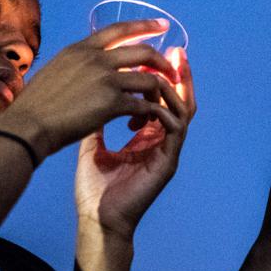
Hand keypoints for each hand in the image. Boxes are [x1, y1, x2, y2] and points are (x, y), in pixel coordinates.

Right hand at [0, 20, 178, 159]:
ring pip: (149, 79)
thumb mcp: (53, 72)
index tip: (163, 24)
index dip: (144, 26)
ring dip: (160, 93)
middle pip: (144, 51)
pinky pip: (144, 104)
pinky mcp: (111, 102)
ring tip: (161, 104)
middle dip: (163, 62)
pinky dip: (152, 112)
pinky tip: (150, 120)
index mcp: (80, 49)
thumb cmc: (33, 107)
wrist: (25, 127)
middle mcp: (95, 59)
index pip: (118, 30)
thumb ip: (73, 66)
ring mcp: (105, 79)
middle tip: (172, 74)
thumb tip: (80, 68)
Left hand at [75, 48, 195, 238]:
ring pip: (183, 113)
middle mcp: (161, 142)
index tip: (157, 54)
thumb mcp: (92, 145)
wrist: (96, 219)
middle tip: (177, 51)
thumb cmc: (94, 189)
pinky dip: (170, 113)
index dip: (161, 77)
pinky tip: (160, 99)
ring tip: (177, 66)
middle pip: (178, 102)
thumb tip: (87, 97)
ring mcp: (167, 152)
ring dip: (181, 88)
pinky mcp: (167, 163)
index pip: (161, 101)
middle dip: (179, 76)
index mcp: (147, 138)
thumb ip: (97, 122)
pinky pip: (176, 132)